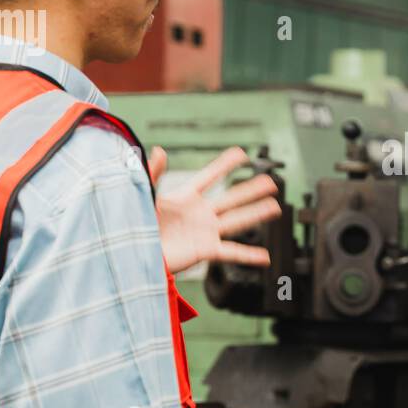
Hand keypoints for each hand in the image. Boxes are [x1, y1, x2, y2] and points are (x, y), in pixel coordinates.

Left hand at [148, 145, 281, 274]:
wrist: (133, 254)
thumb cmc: (135, 226)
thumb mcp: (143, 196)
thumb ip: (152, 174)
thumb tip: (157, 150)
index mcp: (185, 198)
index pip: (210, 176)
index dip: (225, 164)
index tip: (241, 153)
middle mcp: (200, 214)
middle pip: (231, 198)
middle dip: (252, 190)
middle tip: (271, 182)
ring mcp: (205, 232)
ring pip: (237, 220)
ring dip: (257, 214)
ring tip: (275, 207)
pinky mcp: (205, 250)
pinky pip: (231, 252)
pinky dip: (249, 255)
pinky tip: (264, 257)